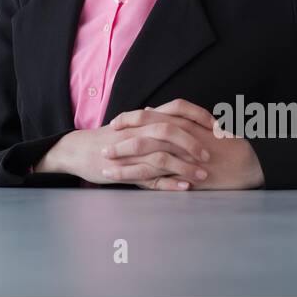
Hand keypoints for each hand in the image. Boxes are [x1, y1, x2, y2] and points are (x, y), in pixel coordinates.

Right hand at [38, 114, 210, 188]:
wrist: (78, 150)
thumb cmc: (108, 138)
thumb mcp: (132, 124)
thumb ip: (152, 119)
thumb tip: (169, 112)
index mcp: (145, 118)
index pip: (177, 108)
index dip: (199, 115)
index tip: (218, 126)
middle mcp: (140, 131)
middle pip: (171, 130)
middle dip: (194, 142)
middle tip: (211, 154)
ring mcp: (133, 151)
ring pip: (163, 155)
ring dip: (186, 166)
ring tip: (204, 176)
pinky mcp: (126, 171)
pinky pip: (150, 177)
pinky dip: (169, 182)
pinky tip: (184, 187)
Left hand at [107, 98, 265, 189]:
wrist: (248, 164)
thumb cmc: (227, 145)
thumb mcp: (201, 126)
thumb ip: (178, 119)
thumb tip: (154, 112)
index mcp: (183, 121)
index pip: (149, 116)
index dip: (129, 119)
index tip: (115, 123)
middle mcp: (180, 135)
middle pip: (142, 133)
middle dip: (120, 140)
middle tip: (103, 145)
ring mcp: (181, 155)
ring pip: (145, 154)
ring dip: (123, 159)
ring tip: (105, 164)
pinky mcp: (183, 174)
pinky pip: (155, 176)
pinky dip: (136, 177)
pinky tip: (123, 180)